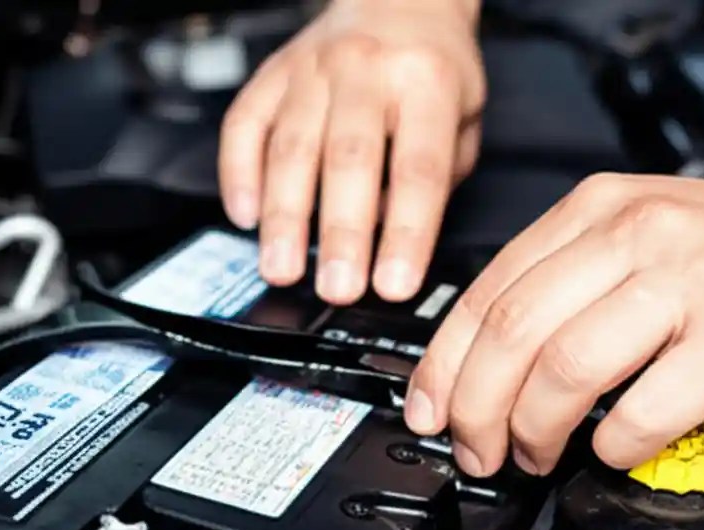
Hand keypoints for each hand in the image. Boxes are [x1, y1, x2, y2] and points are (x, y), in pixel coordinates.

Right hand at [218, 0, 485, 304]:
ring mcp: (311, 71)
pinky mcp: (271, 75)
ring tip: (282, 270)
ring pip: (291, 148)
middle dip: (340, 234)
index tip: (395, 284)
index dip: (407, 234)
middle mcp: (365, 70)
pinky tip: (245, 217)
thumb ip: (438, 179)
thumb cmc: (431, 67)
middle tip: (337, 288)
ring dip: (284, 218)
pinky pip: (244, 126)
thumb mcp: (464, 118)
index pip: (418, 169)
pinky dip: (239, 175)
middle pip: (349, 160)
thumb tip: (394, 238)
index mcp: (426, 82)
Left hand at [402, 169, 703, 477]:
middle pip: (512, 332)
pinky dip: (612, 445)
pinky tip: (611, 450)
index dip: (443, 365)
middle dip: (475, 408)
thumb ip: (567, 277)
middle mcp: (636, 234)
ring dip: (532, 430)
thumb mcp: (640, 229)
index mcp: (598, 209)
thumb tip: (485, 360)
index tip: (429, 410)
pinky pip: (645, 408)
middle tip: (476, 449)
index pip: (486, 290)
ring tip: (533, 455)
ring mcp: (688, 284)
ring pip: (566, 369)